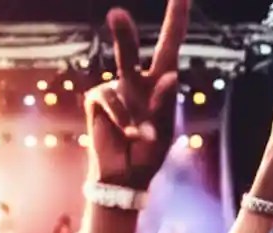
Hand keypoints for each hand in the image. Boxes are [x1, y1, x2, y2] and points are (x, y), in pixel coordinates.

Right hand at [85, 0, 187, 190]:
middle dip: (123, 32)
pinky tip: (127, 134)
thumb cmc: (148, 152)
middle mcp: (136, 82)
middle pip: (129, 51)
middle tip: (115, 13)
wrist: (125, 176)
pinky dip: (121, 119)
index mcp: (160, 83)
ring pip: (114, 84)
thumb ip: (165, 101)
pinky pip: (109, 101)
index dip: (175, 19)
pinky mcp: (97, 102)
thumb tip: (169, 75)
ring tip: (141, 135)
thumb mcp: (164, 128)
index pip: (169, 45)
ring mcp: (115, 90)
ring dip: (129, 108)